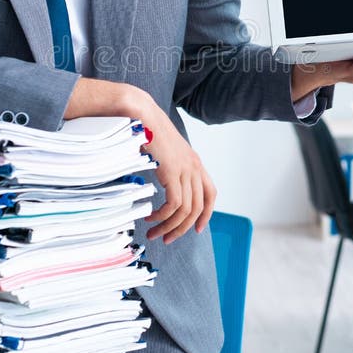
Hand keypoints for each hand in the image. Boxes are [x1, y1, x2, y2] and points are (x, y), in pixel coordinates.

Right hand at [64, 77, 215, 243]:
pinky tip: (150, 217)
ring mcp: (185, 169)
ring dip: (169, 226)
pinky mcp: (173, 171)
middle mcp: (194, 166)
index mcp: (195, 162)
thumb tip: (163, 185)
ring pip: (185, 210)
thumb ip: (169, 167)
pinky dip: (163, 216)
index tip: (197, 229)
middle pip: (198, 207)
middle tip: (166, 239)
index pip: (211, 193)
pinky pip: (174, 204)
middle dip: (183, 228)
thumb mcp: (165, 151)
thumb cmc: (148, 130)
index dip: (207, 213)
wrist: (141, 114)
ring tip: (154, 233)